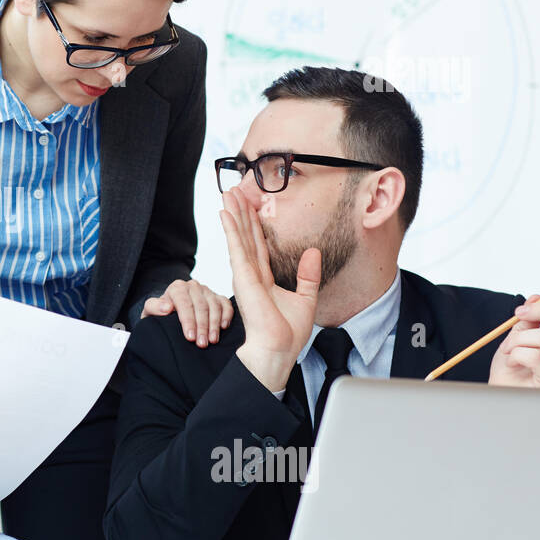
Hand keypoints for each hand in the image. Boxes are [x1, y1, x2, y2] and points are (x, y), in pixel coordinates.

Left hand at [140, 278, 234, 346]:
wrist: (169, 311)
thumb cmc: (160, 313)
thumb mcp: (150, 311)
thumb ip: (154, 307)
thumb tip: (166, 307)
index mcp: (177, 287)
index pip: (184, 303)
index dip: (188, 320)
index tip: (190, 337)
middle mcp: (193, 286)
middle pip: (201, 306)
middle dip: (202, 327)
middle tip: (202, 344)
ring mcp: (207, 291)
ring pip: (214, 306)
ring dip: (214, 325)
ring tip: (212, 341)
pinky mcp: (218, 297)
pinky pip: (226, 304)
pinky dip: (226, 315)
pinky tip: (223, 327)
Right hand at [218, 187, 320, 390]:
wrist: (278, 349)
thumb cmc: (288, 333)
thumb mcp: (306, 298)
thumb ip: (308, 275)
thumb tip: (314, 251)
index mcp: (264, 278)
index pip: (258, 245)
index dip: (254, 224)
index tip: (250, 206)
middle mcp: (251, 274)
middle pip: (245, 236)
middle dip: (240, 212)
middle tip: (234, 191)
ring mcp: (245, 274)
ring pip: (239, 237)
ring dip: (233, 214)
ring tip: (228, 193)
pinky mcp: (242, 277)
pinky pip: (236, 247)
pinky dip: (231, 228)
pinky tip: (226, 213)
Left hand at [489, 280, 539, 388]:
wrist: (502, 395)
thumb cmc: (511, 369)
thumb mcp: (516, 338)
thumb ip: (528, 320)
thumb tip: (536, 297)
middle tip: (518, 314)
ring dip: (519, 339)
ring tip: (508, 349)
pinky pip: (534, 355)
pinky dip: (516, 354)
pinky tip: (511, 362)